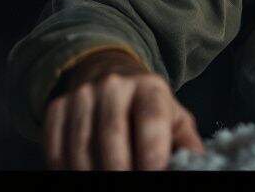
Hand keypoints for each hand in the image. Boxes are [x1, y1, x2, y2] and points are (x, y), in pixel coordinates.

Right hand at [43, 49, 204, 169]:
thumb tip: (198, 166)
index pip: (150, 120)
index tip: (153, 175)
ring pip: (81, 147)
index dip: (152, 154)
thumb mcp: (174, 118)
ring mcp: (82, 95)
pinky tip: (81, 177)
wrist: (110, 74)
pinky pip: (55, 148)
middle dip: (120, 170)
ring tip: (106, 184)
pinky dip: (66, 170)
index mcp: (150, 87)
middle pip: (112, 136)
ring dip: (91, 173)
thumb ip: (185, 144)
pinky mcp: (57, 107)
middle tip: (127, 187)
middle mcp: (113, 85)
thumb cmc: (149, 107)